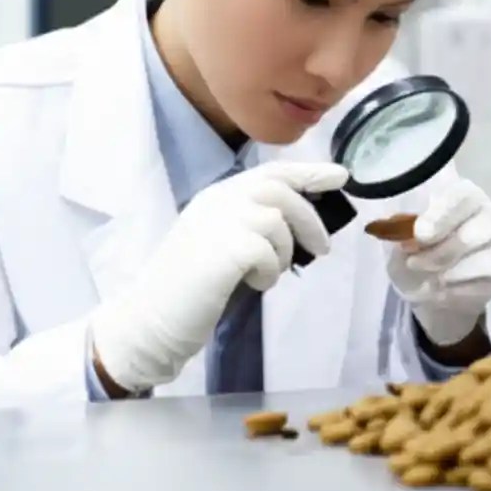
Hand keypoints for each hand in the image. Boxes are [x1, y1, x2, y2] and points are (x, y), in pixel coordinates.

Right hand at [89, 161, 347, 392]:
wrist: (150, 319)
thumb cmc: (190, 287)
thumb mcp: (223, 243)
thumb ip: (253, 225)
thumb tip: (302, 223)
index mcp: (217, 197)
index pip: (272, 172)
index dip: (309, 172)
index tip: (341, 176)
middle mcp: (217, 202)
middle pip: (281, 191)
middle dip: (309, 219)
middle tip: (322, 249)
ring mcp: (218, 222)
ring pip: (277, 221)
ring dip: (284, 252)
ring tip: (268, 274)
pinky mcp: (224, 250)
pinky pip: (268, 252)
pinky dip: (270, 271)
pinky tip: (255, 284)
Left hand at [388, 179, 490, 345]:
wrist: (433, 283)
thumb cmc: (420, 248)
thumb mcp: (404, 237)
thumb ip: (405, 232)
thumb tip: (407, 238)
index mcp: (463, 196)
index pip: (462, 196)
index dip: (441, 214)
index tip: (419, 234)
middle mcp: (487, 216)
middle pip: (477, 231)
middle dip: (441, 252)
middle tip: (414, 262)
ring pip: (484, 262)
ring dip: (448, 275)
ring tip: (425, 280)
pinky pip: (481, 286)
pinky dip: (454, 292)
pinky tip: (439, 291)